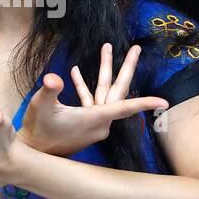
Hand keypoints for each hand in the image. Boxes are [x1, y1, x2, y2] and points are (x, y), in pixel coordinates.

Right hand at [18, 43, 167, 156]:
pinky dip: (86, 87)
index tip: (164, 102)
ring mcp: (94, 124)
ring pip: (105, 94)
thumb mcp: (41, 106)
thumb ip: (49, 90)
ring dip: (104, 71)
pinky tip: (76, 72)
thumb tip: (53, 78)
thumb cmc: (38, 129)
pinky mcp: (86, 124)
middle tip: (137, 48)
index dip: (144, 103)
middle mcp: (99, 122)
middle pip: (118, 93)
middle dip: (126, 68)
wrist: (34, 150)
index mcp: (94, 118)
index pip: (124, 108)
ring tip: (106, 48)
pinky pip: (92, 101)